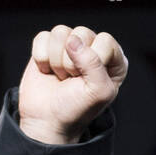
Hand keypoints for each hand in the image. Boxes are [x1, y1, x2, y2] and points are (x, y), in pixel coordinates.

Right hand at [18, 25, 127, 143]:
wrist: (48, 121)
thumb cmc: (77, 109)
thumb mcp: (97, 93)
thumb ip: (94, 64)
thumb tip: (73, 40)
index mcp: (113, 60)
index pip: (105, 40)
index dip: (93, 61)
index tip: (88, 82)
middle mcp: (93, 48)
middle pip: (82, 33)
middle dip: (72, 63)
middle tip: (73, 81)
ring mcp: (70, 45)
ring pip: (61, 33)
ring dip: (57, 61)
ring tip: (62, 77)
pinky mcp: (48, 45)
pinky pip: (43, 37)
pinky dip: (42, 58)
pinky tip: (48, 71)